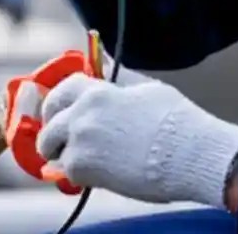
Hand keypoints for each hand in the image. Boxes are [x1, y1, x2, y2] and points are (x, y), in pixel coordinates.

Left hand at [36, 75, 237, 207]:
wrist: (189, 153)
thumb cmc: (176, 121)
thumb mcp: (146, 88)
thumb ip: (119, 79)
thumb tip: (105, 60)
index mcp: (97, 91)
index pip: (61, 90)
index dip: (58, 104)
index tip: (60, 114)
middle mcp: (81, 112)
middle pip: (49, 122)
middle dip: (52, 134)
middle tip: (62, 145)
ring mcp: (79, 139)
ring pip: (53, 149)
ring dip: (63, 157)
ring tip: (82, 165)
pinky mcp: (82, 167)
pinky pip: (67, 172)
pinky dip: (79, 176)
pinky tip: (99, 177)